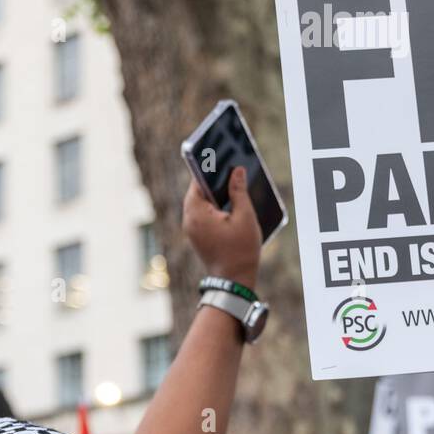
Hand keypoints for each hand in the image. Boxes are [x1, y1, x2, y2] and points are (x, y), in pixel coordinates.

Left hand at [182, 167, 261, 288]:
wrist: (233, 282)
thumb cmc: (240, 251)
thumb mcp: (244, 217)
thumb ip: (239, 191)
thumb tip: (237, 171)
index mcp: (197, 213)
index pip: (198, 180)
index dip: (209, 166)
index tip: (218, 151)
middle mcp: (189, 220)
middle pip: (198, 190)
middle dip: (213, 177)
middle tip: (227, 162)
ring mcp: (192, 229)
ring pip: (201, 202)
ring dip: (215, 191)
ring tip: (231, 178)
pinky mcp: (198, 236)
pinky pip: (203, 213)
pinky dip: (214, 205)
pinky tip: (229, 199)